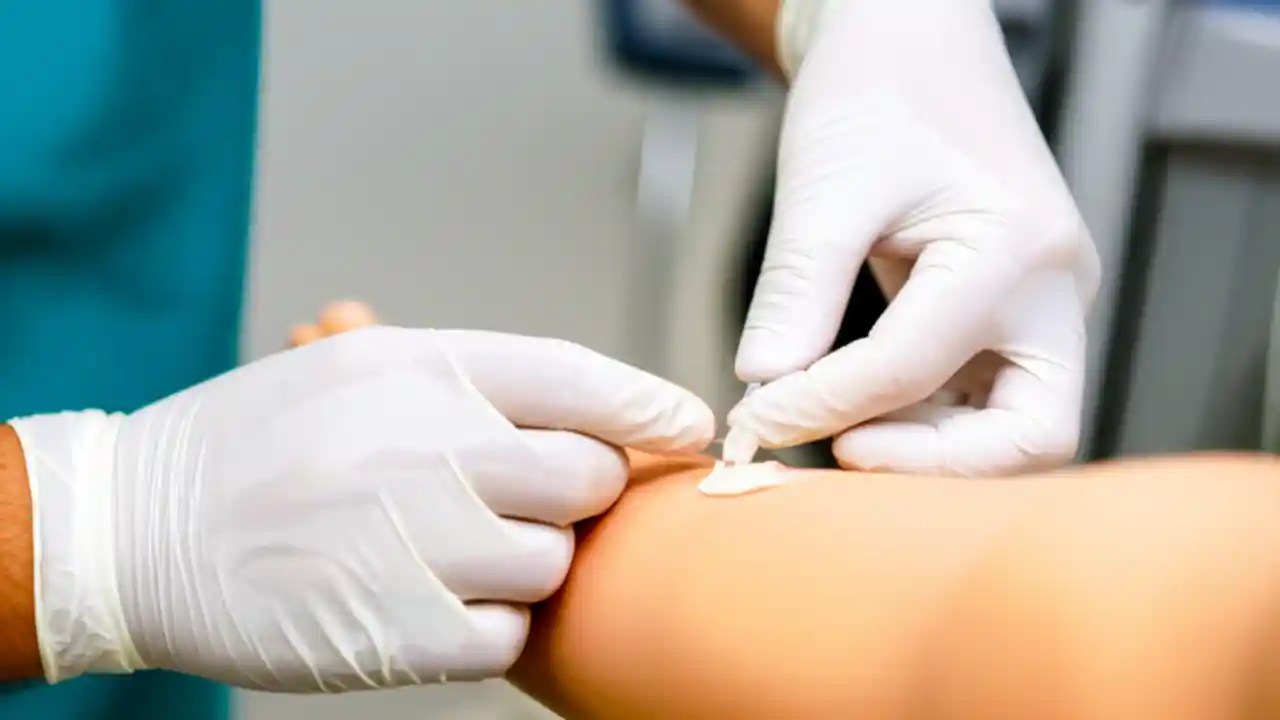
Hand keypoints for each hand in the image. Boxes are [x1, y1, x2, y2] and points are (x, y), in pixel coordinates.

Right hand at [14, 326, 712, 690]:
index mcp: (419, 368)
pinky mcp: (401, 631)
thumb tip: (595, 411)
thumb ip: (474, 385)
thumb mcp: (357, 372)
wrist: (140, 531)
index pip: (578, 379)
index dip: (649, 405)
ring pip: (554, 561)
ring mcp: (415, 542)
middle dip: (580, 491)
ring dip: (527, 560)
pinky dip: (490, 623)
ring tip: (458, 548)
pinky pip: (509, 633)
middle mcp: (426, 446)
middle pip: (588, 477)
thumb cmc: (260, 446)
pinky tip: (438, 600)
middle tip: (538, 497)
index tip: (690, 425)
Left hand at [731, 0, 1098, 475]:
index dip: (825, 406)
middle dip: (933, 465)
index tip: (756, 420)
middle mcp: (1051, 289)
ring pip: (1010, 428)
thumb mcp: (825, 186)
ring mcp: (1039, 305)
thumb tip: (764, 388)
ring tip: (830, 429)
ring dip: (923, 446)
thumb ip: (797, 293)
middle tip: (838, 455)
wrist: (909, 38)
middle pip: (1030, 437)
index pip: (913, 370)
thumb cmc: (879, 87)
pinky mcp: (1010, 313)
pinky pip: (980, 396)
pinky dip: (920, 417)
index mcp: (1016, 249)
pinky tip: (852, 404)